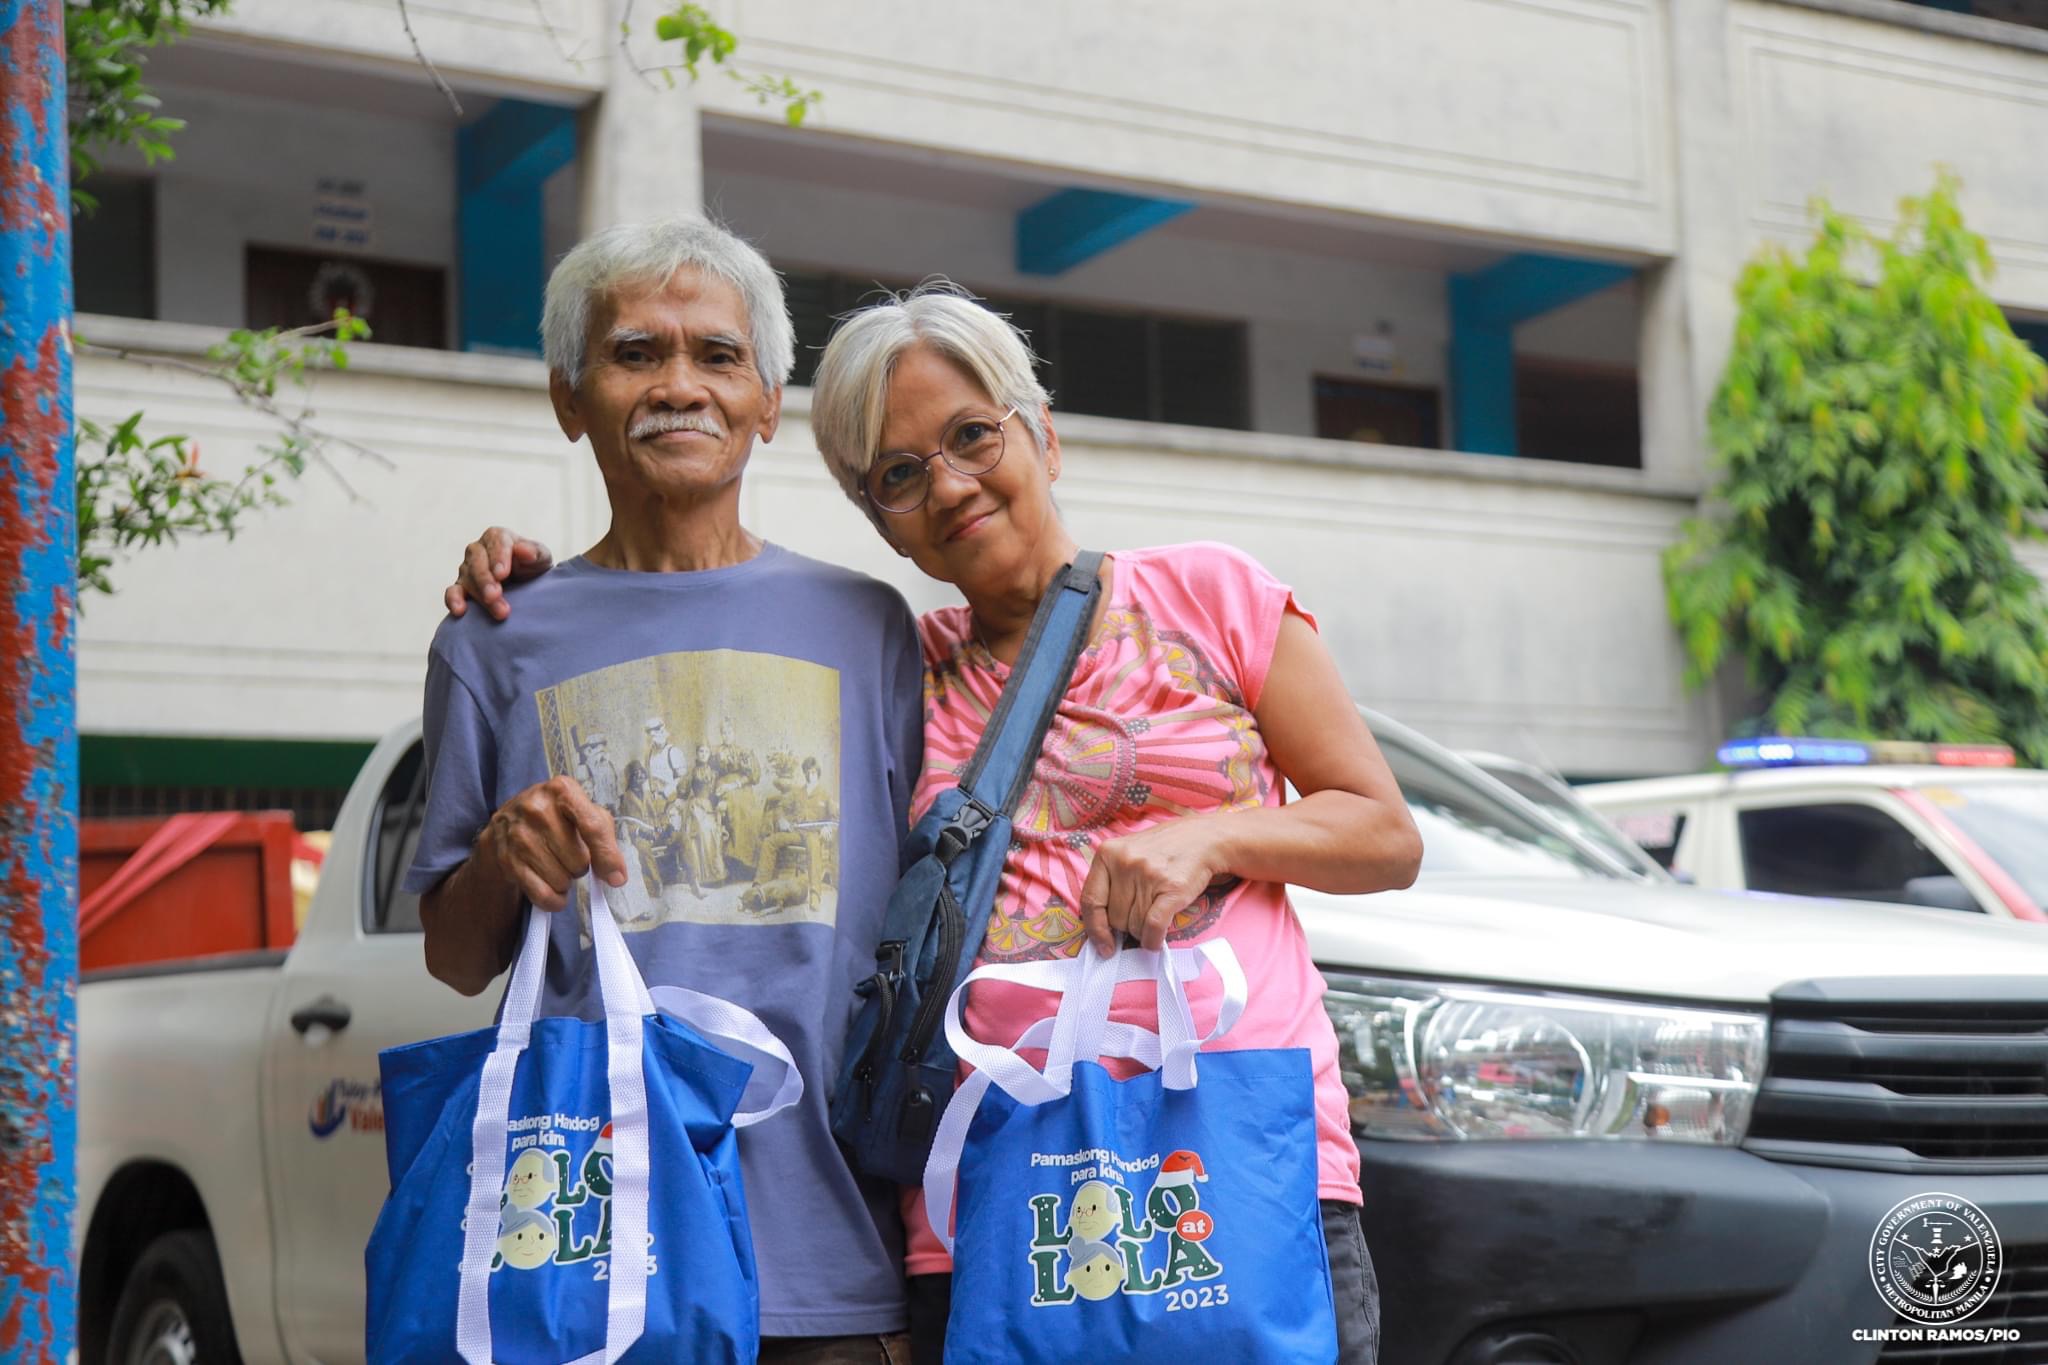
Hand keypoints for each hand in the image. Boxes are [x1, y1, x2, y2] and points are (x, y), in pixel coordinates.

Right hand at [445, 526, 553, 620]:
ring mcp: (467, 569)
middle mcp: (478, 551)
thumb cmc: (534, 567)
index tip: (502, 574)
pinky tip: (460, 611)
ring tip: (499, 612)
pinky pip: (452, 592)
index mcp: (497, 537)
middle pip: (477, 562)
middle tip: (495, 595)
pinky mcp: (461, 588)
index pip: (495, 542)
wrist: (529, 584)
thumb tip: (522, 550)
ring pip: (467, 579)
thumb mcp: (541, 558)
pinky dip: (453, 600)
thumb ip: (534, 552)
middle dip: (486, 580)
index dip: (498, 558)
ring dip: (480, 595)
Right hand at [475, 776, 626, 911]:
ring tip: (556, 865)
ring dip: (565, 881)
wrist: (506, 823)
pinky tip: (552, 890)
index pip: (593, 826)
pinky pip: (542, 894)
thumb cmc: (555, 817)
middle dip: (580, 865)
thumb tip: (616, 877)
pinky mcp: (506, 859)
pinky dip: (553, 899)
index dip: (607, 856)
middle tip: (570, 856)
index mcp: (562, 790)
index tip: (617, 878)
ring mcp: (518, 834)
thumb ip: (604, 838)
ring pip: (560, 880)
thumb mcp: (583, 812)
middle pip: (578, 859)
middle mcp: (537, 808)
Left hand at [1077, 819, 1228, 956]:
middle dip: (1127, 925)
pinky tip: (1156, 940)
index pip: (1090, 901)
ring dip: (1143, 930)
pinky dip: (1153, 940)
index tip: (1103, 946)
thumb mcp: (1125, 855)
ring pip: (1134, 925)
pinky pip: (1153, 927)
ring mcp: (1148, 875)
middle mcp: (1125, 862)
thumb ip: (1110, 883)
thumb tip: (1101, 930)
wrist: (1202, 839)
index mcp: (1107, 853)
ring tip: (1154, 912)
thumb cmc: (1160, 851)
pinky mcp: (1171, 888)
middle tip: (1141, 914)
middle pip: (1114, 918)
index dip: (1095, 929)